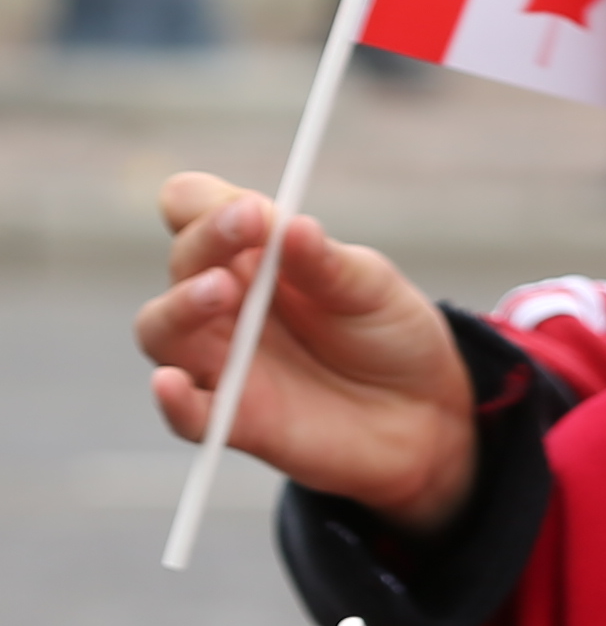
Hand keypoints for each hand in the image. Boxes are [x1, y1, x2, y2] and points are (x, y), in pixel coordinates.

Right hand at [134, 174, 483, 534]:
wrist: (421, 408)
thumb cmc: (385, 331)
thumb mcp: (371, 287)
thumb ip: (328, 263)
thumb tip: (294, 226)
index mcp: (250, 255)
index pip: (199, 213)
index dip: (211, 205)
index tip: (251, 205)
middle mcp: (222, 303)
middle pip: (184, 265)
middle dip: (207, 241)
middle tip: (246, 226)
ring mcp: (219, 360)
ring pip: (165, 331)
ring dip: (183, 306)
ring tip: (219, 289)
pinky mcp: (230, 420)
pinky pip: (186, 413)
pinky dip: (173, 400)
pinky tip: (168, 383)